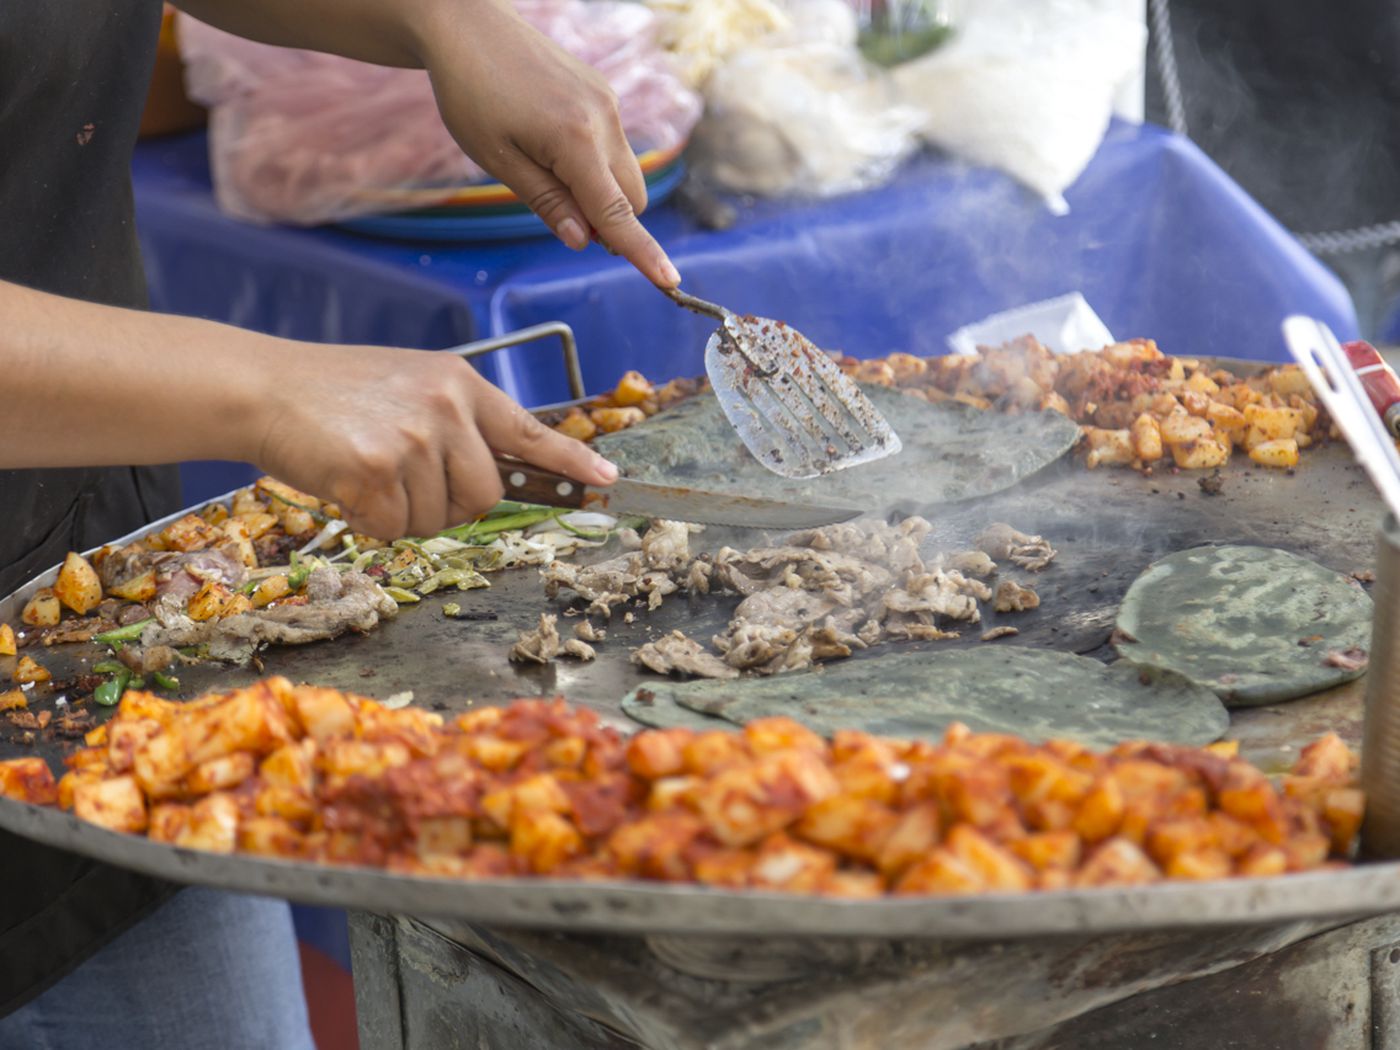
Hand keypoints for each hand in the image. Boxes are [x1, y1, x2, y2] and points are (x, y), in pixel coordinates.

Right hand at [253, 343, 616, 538]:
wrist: (262, 387)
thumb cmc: (333, 394)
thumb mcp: (408, 386)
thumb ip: (454, 421)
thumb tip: (492, 476)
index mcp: (458, 383)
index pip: (527, 430)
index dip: (569, 461)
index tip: (605, 479)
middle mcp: (445, 407)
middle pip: (484, 495)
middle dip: (448, 505)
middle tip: (402, 480)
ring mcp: (413, 438)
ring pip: (438, 519)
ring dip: (402, 513)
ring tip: (365, 470)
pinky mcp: (376, 469)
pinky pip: (395, 528)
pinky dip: (370, 521)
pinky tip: (346, 484)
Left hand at [418, 0, 680, 286]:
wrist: (467, 24)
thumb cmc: (472, 92)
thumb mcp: (498, 159)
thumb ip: (546, 202)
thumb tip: (582, 240)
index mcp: (576, 141)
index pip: (617, 214)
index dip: (642, 253)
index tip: (669, 281)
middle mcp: (604, 120)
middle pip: (633, 198)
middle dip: (610, 221)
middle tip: (561, 216)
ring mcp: (608, 103)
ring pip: (626, 173)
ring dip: (602, 192)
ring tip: (547, 170)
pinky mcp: (604, 93)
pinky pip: (615, 145)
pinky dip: (596, 164)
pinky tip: (552, 143)